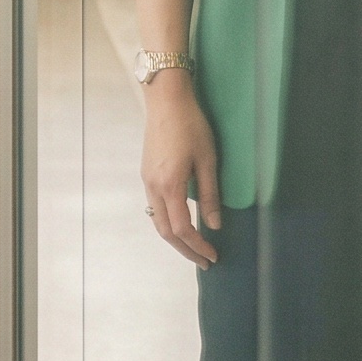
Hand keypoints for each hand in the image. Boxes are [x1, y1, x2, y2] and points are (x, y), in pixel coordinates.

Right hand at [141, 73, 221, 266]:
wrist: (166, 99)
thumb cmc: (191, 125)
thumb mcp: (207, 159)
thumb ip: (210, 195)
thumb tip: (214, 226)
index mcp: (169, 185)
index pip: (181, 228)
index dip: (197, 246)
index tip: (213, 256)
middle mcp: (153, 186)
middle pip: (164, 231)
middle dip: (184, 250)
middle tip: (204, 261)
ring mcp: (147, 179)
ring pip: (157, 220)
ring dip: (175, 238)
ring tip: (194, 247)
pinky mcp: (147, 172)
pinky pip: (154, 206)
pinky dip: (168, 222)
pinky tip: (181, 221)